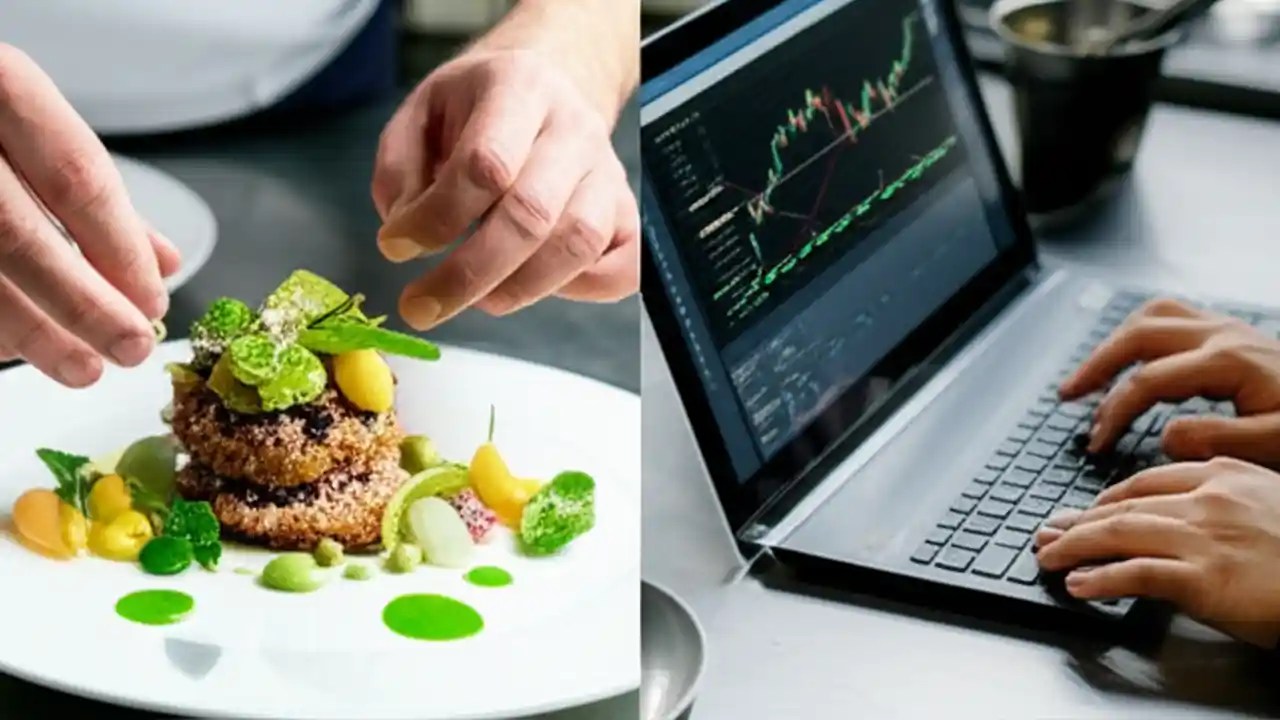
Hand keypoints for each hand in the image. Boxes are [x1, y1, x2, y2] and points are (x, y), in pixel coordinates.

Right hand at [0, 45, 178, 385]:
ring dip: (30, 330)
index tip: (153, 299)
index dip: (120, 249)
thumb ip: (88, 191)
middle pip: (16, 235)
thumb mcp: (29, 124)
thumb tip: (160, 263)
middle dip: (82, 304)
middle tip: (131, 347)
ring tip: (81, 365)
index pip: (76, 177)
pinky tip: (10, 347)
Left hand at [371, 48, 638, 330]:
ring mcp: (608, 173)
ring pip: (578, 244)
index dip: (436, 217)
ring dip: (518, 288)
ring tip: (475, 300)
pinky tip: (533, 284)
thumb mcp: (420, 113)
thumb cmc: (477, 108)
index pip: (487, 163)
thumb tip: (404, 231)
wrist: (548, 84)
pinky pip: (622, 267)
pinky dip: (580, 290)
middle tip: (421, 307)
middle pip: (532, 214)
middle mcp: (574, 129)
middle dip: (470, 273)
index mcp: (519, 88)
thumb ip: (401, 170)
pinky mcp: (626, 211)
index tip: (394, 246)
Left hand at [1036, 457, 1279, 647]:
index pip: (1146, 482)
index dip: (1105, 501)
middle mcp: (1209, 499)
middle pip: (1123, 505)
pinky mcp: (1203, 578)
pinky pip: (1135, 574)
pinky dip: (1100, 578)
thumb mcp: (1268, 508)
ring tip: (1049, 558)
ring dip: (1074, 546)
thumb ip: (1223, 503)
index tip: (1083, 513)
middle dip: (1077, 522)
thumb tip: (1178, 517)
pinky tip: (1079, 584)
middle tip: (1048, 533)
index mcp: (1225, 474)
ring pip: (1119, 533)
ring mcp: (1204, 537)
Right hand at [1060, 297, 1279, 462]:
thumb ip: (1215, 441)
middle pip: (1138, 334)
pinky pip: (1173, 316)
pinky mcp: (1234, 333)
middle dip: (1096, 365)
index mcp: (1228, 361)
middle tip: (1068, 395)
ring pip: (1153, 316)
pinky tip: (1133, 358)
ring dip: (1115, 343)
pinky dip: (1142, 334)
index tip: (1097, 443)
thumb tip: (1162, 434)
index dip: (1113, 413)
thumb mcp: (1274, 447)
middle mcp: (1224, 335)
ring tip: (1091, 374)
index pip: (1147, 381)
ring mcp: (1229, 329)